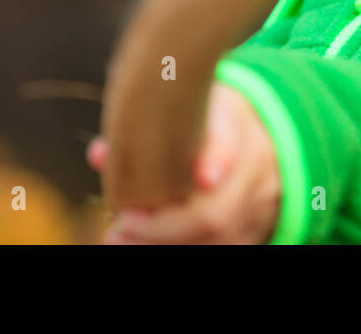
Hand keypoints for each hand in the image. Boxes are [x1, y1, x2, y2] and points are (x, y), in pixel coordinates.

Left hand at [87, 81, 281, 243]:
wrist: (253, 135)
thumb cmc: (204, 122)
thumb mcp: (181, 111)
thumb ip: (142, 130)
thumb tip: (100, 155)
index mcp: (233, 122)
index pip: (227, 141)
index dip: (219, 160)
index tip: (204, 179)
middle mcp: (255, 162)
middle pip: (216, 210)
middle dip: (162, 227)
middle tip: (122, 224)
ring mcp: (260, 198)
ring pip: (218, 236)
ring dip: (164, 244)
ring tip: (122, 238)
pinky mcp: (257, 224)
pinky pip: (225, 245)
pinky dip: (182, 247)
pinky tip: (148, 244)